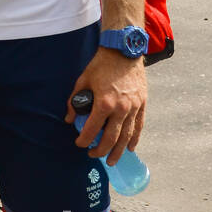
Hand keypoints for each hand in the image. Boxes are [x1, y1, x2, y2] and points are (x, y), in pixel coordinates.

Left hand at [66, 50, 146, 165]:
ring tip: (112, 160)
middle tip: (93, 155)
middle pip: (111, 138)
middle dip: (101, 150)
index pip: (92, 130)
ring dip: (119, 151)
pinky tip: (130, 147)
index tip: (80, 144)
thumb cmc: (101, 65)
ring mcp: (133, 107)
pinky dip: (135, 138)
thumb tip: (69, 118)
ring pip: (126, 136)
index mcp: (104, 103)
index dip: (84, 140)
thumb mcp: (82, 81)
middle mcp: (120, 108)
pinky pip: (139, 126)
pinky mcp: (142, 104)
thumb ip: (74, 101)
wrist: (124, 51)